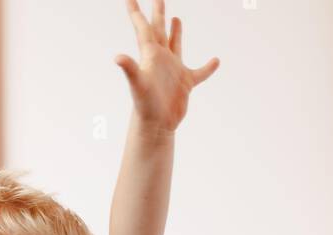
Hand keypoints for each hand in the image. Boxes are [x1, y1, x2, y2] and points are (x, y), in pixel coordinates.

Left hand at [115, 0, 218, 133]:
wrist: (156, 125)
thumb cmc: (145, 106)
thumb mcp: (137, 84)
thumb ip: (129, 68)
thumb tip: (117, 57)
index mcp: (150, 54)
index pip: (142, 27)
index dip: (135, 11)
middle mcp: (161, 58)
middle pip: (159, 29)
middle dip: (158, 12)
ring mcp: (174, 69)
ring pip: (175, 45)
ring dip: (176, 32)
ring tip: (176, 18)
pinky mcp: (186, 83)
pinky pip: (200, 72)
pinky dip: (208, 67)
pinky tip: (216, 60)